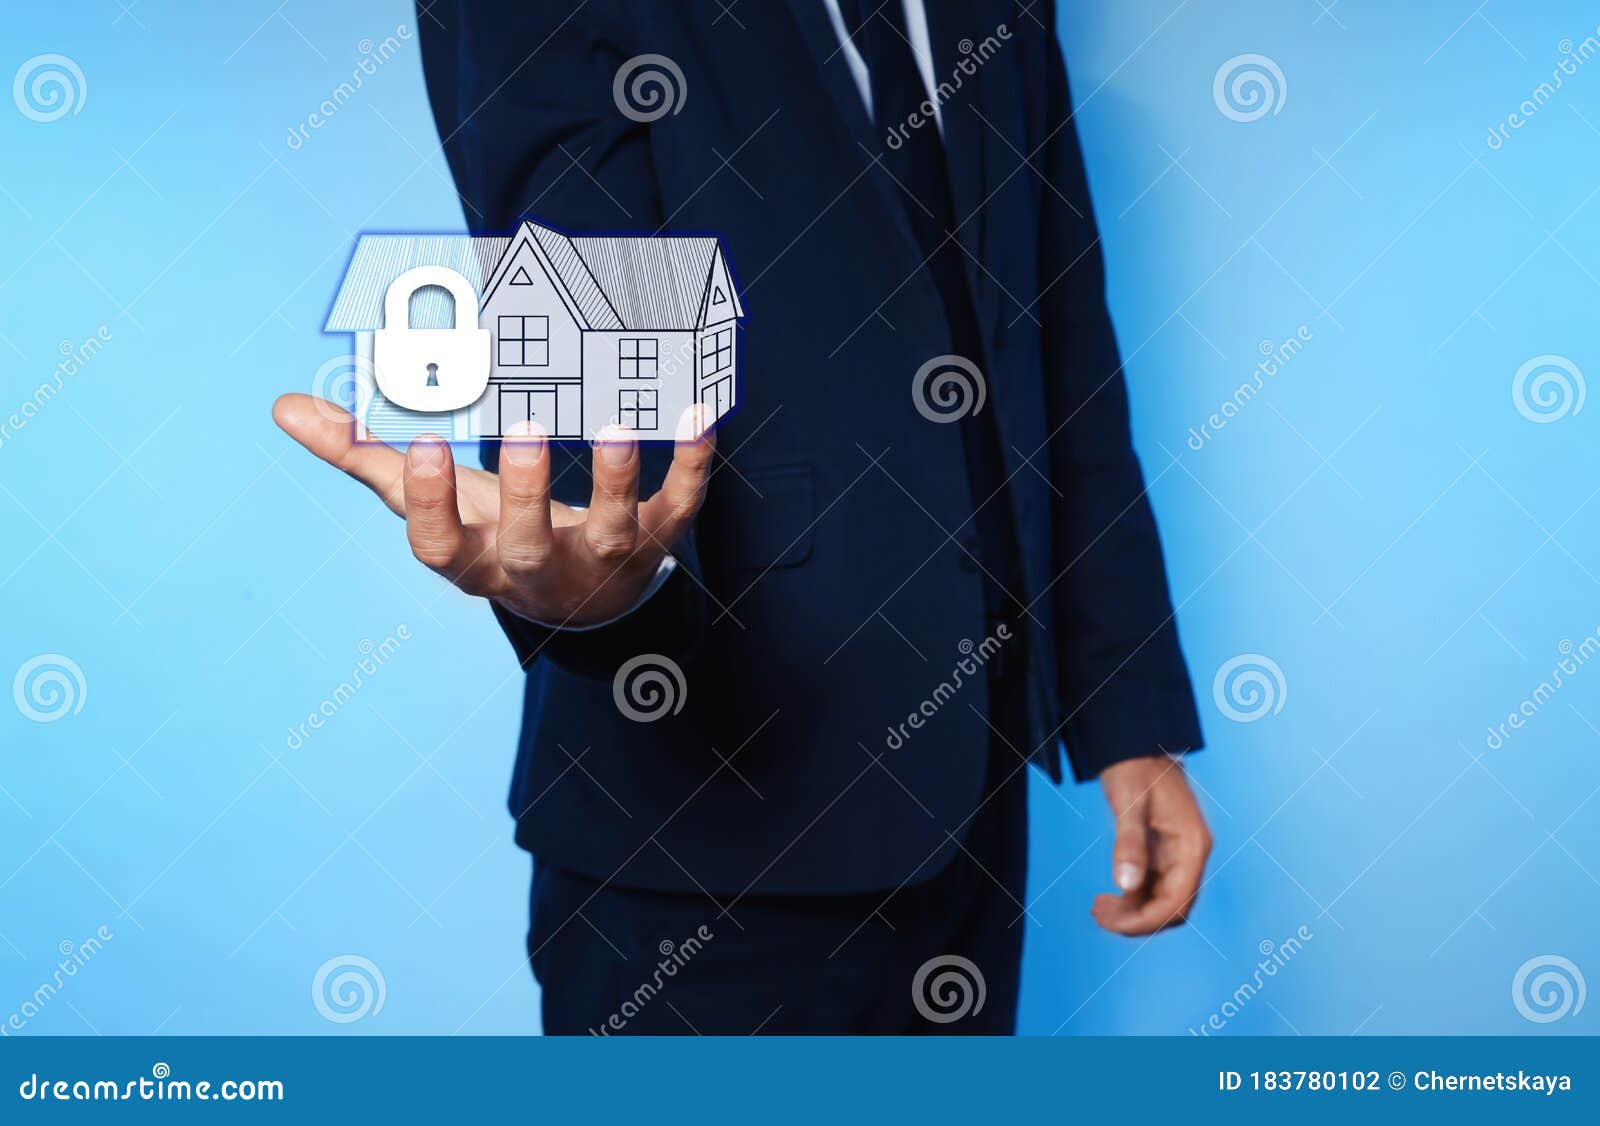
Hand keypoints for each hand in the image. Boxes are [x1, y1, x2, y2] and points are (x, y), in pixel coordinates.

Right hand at [271, 394, 713, 626]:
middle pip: (525, 545)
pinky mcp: (658, 542)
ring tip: (617, 423)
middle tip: (519, 427)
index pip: (440, 548)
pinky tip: (701, 412)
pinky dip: (694, 464)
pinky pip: (681, 507)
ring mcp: (603, 560)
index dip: (428, 503)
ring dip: (615, 479)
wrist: (584, 597)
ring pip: (613, 529)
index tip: (422, 444)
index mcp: (475, 562)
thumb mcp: (434, 504)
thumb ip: (366, 458)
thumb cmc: (493, 534)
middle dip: (522, 493)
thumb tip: (284, 407)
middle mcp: (538, 569)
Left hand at [1090, 756, 1211, 935]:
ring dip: (1130, 913)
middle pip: (1171, 908)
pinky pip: (1150, 889)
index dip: (1146, 920)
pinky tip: (1105, 899)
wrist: (1135, 747)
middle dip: (1136, 920)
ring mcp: (1177, 856)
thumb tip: (1125, 885)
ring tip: (1096, 909)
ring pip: (1159, 902)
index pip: (1177, 901)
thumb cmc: (1134, 768)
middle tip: (1097, 914)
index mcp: (1192, 845)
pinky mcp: (1162, 855)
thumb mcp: (1128, 803)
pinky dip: (1129, 899)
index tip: (1113, 923)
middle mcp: (1190, 855)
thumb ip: (1129, 843)